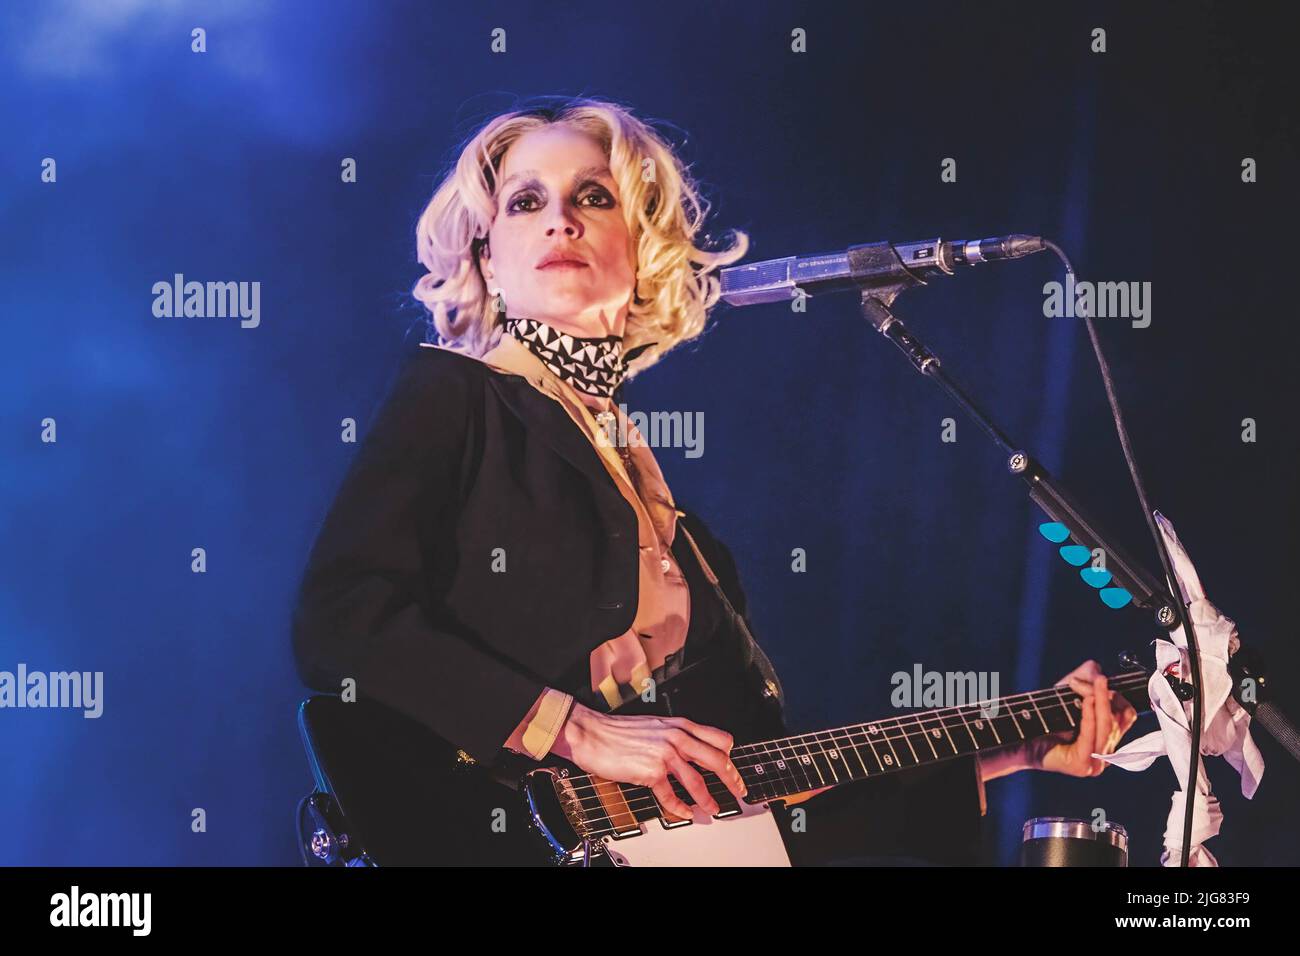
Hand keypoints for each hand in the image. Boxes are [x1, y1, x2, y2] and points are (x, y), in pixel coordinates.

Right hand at [549, 702, 746, 817]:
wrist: (591, 733)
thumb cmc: (618, 730)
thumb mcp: (655, 725)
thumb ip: (675, 736)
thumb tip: (692, 751)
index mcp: (679, 725)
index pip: (718, 738)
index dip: (730, 756)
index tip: (733, 768)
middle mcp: (676, 737)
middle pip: (716, 759)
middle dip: (732, 778)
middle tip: (738, 791)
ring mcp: (664, 754)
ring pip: (697, 780)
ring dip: (708, 798)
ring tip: (713, 809)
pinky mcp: (650, 772)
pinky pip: (671, 795)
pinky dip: (680, 808)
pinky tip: (684, 812)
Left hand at [1026, 659, 1138, 776]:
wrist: (1021, 739)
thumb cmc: (1046, 717)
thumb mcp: (1070, 693)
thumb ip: (1085, 680)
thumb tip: (1097, 670)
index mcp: (1109, 740)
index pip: (1126, 716)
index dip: (1116, 696)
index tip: (1099, 679)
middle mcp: (1106, 754)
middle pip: (1119, 720)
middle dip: (1108, 697)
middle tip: (1100, 679)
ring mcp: (1096, 764)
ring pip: (1108, 727)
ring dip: (1102, 702)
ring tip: (1096, 684)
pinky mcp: (1082, 765)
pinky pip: (1092, 736)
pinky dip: (1090, 716)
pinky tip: (1087, 701)